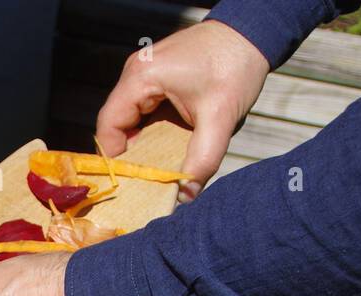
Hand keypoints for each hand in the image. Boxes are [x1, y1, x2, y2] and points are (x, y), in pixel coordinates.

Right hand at [97, 20, 268, 200]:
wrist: (251, 34)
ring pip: (132, 121)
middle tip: (148, 182)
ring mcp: (145, 74)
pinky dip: (155, 133)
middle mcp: (136, 74)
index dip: (115, 159)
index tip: (133, 183)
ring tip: (161, 168)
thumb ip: (203, 159)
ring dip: (145, 145)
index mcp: (141, 77)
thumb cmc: (235, 66)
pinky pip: (146, 112)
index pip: (108, 126)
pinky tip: (171, 148)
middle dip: (132, 156)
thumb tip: (187, 196)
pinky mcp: (158, 79)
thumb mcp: (220, 117)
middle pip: (118, 126)